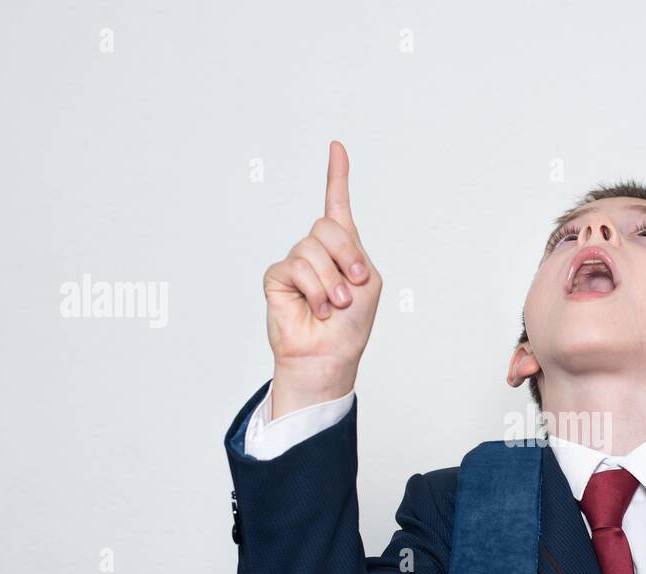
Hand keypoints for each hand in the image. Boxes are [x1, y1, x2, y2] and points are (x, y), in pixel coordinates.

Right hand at [263, 140, 381, 417]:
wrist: (330, 355)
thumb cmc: (351, 326)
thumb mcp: (367, 282)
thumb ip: (351, 251)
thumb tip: (321, 242)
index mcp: (344, 248)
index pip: (337, 205)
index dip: (337, 175)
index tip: (337, 147)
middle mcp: (318, 251)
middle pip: (328, 227)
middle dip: (346, 256)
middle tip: (352, 287)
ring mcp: (296, 262)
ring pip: (312, 249)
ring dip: (331, 281)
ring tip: (335, 305)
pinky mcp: (277, 277)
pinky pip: (295, 267)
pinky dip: (313, 290)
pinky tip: (317, 309)